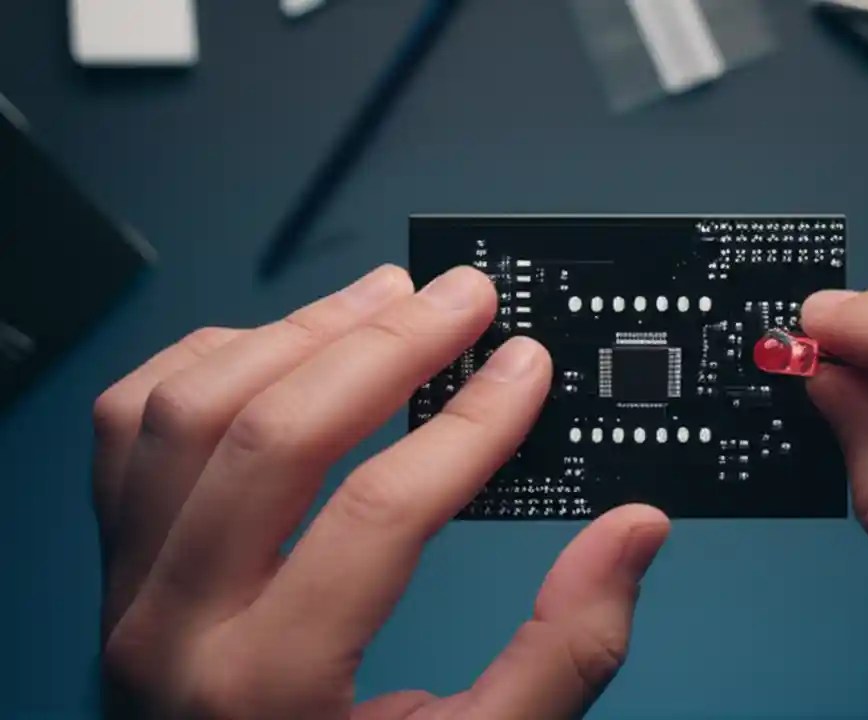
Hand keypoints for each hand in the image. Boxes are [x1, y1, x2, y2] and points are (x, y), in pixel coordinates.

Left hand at [92, 265, 669, 719]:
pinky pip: (129, 427)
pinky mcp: (115, 565)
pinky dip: (206, 363)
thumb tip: (633, 531)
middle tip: (464, 298)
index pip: (378, 514)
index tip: (525, 367)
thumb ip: (562, 656)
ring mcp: (127, 591)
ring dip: (294, 335)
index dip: (467, 426)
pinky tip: (282, 343)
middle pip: (271, 438)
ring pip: (186, 412)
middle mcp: (175, 630)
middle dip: (385, 349)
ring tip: (384, 299)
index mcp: (268, 689)